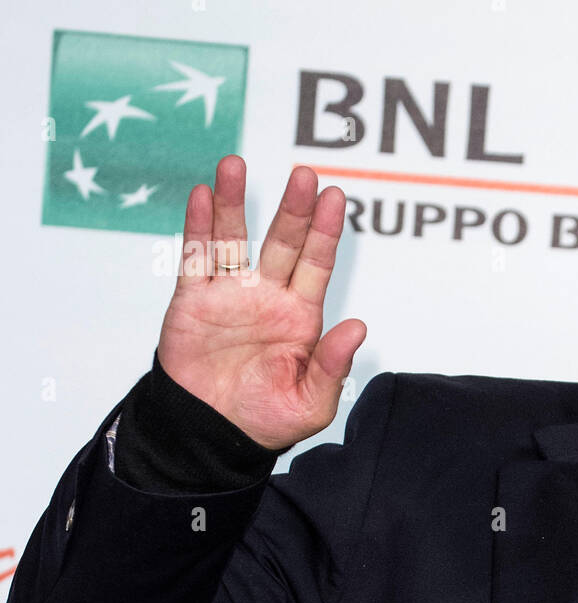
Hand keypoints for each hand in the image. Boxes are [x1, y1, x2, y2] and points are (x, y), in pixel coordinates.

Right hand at [158, 155, 365, 449]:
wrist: (212, 437)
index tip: (336, 198)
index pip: (317, 264)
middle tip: (305, 175)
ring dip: (236, 203)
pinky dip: (199, 227)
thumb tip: (359, 327)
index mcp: (300, 317)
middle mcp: (267, 297)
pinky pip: (196, 259)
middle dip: (293, 209)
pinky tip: (203, 196)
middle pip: (282, 243)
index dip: (325, 231)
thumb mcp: (310, 402)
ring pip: (233, 240)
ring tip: (236, 165)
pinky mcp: (193, 303)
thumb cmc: (266, 421)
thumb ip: (333, 365)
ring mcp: (229, 296)